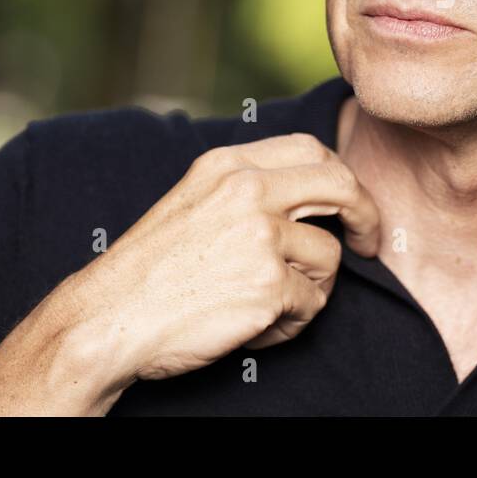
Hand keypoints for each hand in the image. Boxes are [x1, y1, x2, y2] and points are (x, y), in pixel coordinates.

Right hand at [75, 132, 380, 383]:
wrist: (108, 320)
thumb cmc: (150, 271)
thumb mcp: (194, 201)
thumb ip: (246, 187)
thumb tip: (311, 191)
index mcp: (227, 165)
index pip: (310, 149)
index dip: (341, 178)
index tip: (348, 205)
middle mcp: (248, 190)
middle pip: (341, 184)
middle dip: (365, 216)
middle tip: (368, 245)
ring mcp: (261, 236)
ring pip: (330, 258)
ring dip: (311, 290)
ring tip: (267, 307)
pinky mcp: (269, 284)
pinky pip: (311, 305)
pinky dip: (291, 324)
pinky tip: (254, 328)